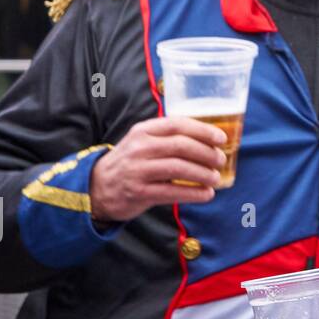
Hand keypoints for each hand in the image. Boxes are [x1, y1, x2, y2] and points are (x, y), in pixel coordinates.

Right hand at [89, 116, 227, 222]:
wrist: (97, 187)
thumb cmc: (131, 162)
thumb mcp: (143, 142)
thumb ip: (168, 138)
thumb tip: (209, 140)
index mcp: (143, 131)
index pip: (177, 125)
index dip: (203, 130)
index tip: (221, 138)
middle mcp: (140, 148)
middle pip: (181, 146)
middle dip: (207, 153)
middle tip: (220, 160)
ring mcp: (138, 170)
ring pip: (178, 168)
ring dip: (203, 173)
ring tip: (215, 178)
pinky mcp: (139, 192)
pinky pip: (172, 191)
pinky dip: (194, 193)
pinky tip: (207, 194)